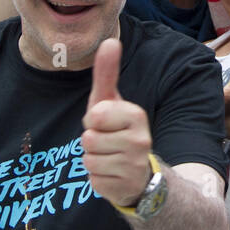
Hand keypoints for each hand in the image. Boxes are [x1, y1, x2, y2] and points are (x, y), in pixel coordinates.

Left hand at [81, 38, 154, 207]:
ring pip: (88, 160)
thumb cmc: (118, 129)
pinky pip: (93, 180)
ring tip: (109, 156)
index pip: (95, 115)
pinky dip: (97, 177)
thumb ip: (107, 73)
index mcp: (136, 116)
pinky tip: (111, 173)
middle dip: (91, 140)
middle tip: (107, 140)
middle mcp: (140, 141)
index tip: (106, 121)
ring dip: (93, 159)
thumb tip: (110, 41)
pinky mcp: (123, 189)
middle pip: (88, 139)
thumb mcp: (111, 101)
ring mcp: (133, 167)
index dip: (93, 119)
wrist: (139, 172)